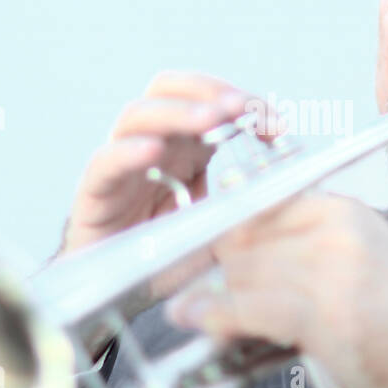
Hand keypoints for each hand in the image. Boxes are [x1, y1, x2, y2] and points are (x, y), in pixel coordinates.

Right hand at [57, 71, 278, 329]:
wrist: (122, 296)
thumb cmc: (171, 257)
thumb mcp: (222, 225)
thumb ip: (248, 203)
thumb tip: (293, 188)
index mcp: (185, 147)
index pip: (207, 99)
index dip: (242, 101)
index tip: (275, 123)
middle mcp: (152, 145)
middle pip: (168, 90)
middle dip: (207, 91)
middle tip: (239, 109)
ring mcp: (121, 164)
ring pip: (137, 116)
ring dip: (176, 113)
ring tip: (209, 121)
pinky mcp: (95, 192)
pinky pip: (105, 162)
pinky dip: (128, 152)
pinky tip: (153, 152)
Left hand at [167, 193, 387, 387]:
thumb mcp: (353, 256)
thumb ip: (299, 249)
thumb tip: (234, 261)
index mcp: (339, 210)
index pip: (260, 210)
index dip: (224, 235)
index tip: (201, 254)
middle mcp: (332, 230)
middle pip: (245, 241)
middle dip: (213, 269)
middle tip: (187, 288)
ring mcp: (326, 269)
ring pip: (242, 274)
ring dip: (208, 296)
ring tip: (186, 311)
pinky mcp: (319, 311)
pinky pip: (248, 307)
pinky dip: (216, 316)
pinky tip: (197, 321)